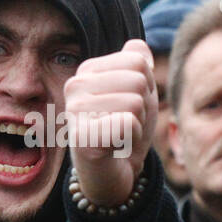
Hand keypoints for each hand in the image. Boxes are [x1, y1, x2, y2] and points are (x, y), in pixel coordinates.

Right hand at [62, 39, 155, 206]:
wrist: (112, 175)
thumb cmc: (125, 132)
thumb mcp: (139, 92)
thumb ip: (138, 64)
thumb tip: (138, 46)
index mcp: (87, 70)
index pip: (138, 60)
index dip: (147, 87)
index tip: (131, 107)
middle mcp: (75, 86)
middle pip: (138, 80)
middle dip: (143, 106)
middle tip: (126, 125)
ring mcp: (75, 111)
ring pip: (135, 102)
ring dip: (138, 125)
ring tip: (120, 136)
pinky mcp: (81, 138)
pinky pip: (128, 124)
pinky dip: (132, 140)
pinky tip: (116, 148)